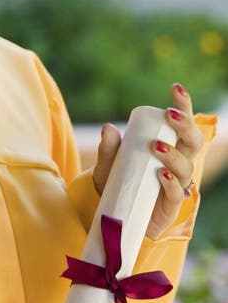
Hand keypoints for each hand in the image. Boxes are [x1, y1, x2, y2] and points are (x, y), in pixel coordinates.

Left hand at [92, 83, 204, 239]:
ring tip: (156, 146)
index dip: (184, 105)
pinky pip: (175, 193)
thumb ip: (109, 147)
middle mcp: (178, 163)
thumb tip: (108, 128)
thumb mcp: (110, 162)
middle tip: (169, 115)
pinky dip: (170, 182)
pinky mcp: (169, 206)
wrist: (114, 214)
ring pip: (186, 167)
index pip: (183, 123)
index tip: (175, 88)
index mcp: (169, 145)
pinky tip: (161, 173)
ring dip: (173, 154)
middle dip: (186, 126)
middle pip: (194, 142)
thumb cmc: (118, 180)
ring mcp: (176, 185)